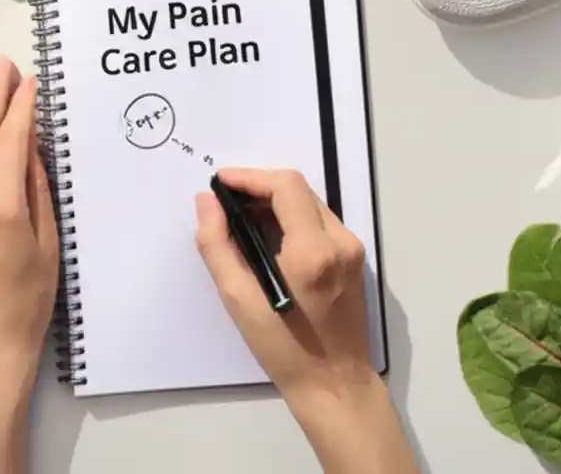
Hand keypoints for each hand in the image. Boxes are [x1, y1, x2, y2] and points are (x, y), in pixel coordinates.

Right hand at [195, 168, 370, 397]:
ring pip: (310, 203)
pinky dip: (292, 218)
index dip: (250, 177)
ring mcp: (351, 249)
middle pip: (299, 189)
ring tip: (242, 219)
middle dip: (260, 187)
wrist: (334, 383)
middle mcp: (339, 242)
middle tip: (227, 202)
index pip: (285, 187)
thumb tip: (206, 202)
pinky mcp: (354, 258)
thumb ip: (217, 245)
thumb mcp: (238, 299)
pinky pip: (319, 222)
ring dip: (276, 201)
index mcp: (312, 251)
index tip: (221, 182)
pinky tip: (269, 237)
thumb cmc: (283, 348)